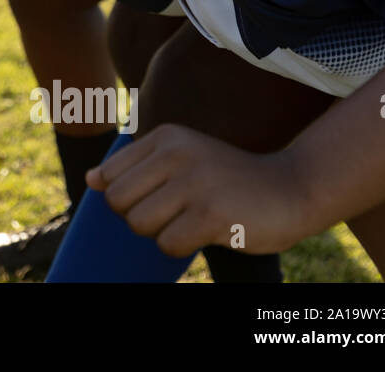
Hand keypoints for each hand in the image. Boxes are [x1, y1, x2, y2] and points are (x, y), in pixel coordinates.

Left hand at [86, 123, 314, 256]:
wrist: (293, 187)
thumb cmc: (229, 179)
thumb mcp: (182, 158)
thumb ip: (136, 167)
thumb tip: (90, 180)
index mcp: (165, 137)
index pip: (110, 176)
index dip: (124, 196)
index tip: (156, 197)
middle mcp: (176, 154)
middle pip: (119, 202)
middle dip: (138, 217)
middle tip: (173, 214)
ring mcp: (194, 183)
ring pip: (140, 224)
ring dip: (162, 233)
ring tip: (191, 220)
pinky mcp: (211, 214)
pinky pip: (168, 243)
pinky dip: (182, 247)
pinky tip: (208, 232)